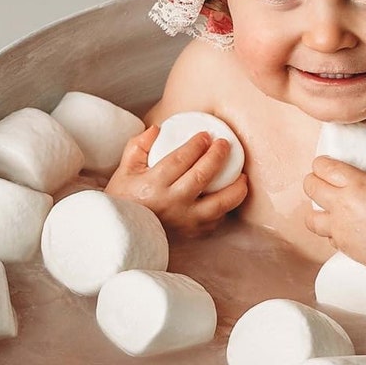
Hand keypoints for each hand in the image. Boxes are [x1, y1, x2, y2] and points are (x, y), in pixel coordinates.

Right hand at [104, 126, 247, 237]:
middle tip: (225, 144)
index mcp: (153, 185)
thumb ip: (138, 146)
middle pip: (202, 176)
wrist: (123, 235)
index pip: (180, 160)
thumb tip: (158, 129)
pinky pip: (216, 220)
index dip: (196, 145)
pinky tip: (229, 196)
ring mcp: (184, 222)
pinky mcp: (192, 234)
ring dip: (235, 188)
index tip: (205, 135)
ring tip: (242, 175)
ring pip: (219, 204)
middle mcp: (171, 204)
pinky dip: (226, 208)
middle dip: (218, 156)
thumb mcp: (124, 171)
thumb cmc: (124, 201)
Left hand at [302, 157, 365, 276]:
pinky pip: (326, 236)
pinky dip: (330, 231)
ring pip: (310, 217)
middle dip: (313, 181)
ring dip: (315, 210)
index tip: (325, 164)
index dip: (321, 163)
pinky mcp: (342, 245)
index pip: (323, 167)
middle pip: (310, 187)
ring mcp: (339, 227)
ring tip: (325, 208)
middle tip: (322, 182)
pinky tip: (341, 227)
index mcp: (357, 183)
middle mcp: (342, 203)